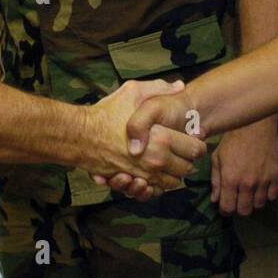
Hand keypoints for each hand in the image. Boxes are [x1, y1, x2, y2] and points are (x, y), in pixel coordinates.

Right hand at [82, 79, 206, 201]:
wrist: (80, 136)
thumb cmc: (107, 113)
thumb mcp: (134, 92)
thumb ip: (159, 88)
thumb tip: (180, 86)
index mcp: (163, 139)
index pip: (196, 150)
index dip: (197, 145)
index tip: (191, 139)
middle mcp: (156, 161)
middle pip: (187, 169)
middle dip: (186, 161)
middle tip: (180, 151)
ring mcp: (144, 175)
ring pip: (172, 184)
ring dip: (172, 175)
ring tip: (166, 163)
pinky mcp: (131, 183)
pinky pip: (152, 192)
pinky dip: (155, 186)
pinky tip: (151, 174)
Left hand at [211, 119, 277, 215]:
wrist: (255, 125)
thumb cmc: (232, 140)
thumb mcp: (218, 157)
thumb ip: (216, 180)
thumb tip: (215, 199)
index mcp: (230, 180)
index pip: (228, 208)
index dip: (225, 210)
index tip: (225, 206)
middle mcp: (247, 184)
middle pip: (245, 211)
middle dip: (239, 208)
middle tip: (238, 200)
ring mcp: (263, 181)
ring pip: (259, 205)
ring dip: (253, 202)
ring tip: (250, 192)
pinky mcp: (276, 175)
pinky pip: (273, 196)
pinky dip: (267, 194)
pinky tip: (262, 187)